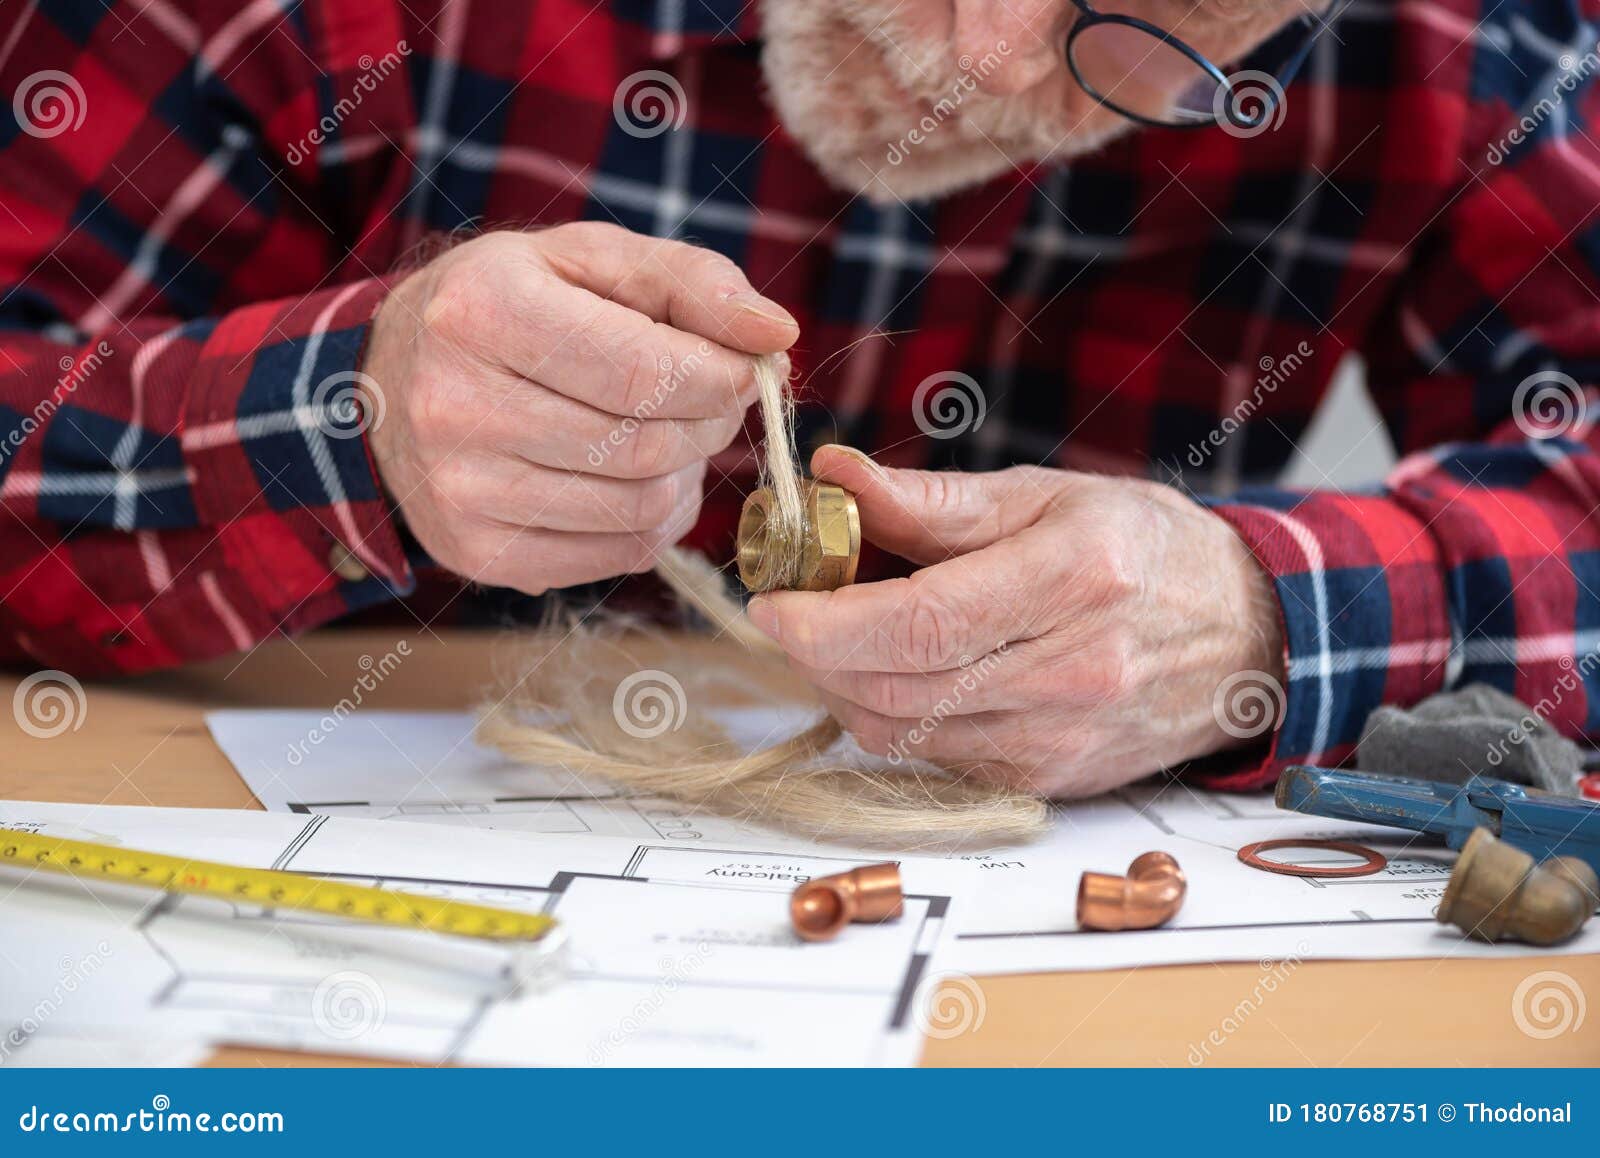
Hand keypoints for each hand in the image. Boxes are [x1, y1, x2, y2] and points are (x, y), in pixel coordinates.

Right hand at [360, 223, 797, 591]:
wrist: (387, 383)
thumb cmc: (509, 307)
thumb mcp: (589, 260)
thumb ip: (691, 282)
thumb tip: (776, 334)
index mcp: (485, 311)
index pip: (643, 373)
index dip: (720, 378)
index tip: (743, 369)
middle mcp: (458, 406)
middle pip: (645, 445)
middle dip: (709, 424)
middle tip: (711, 401)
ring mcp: (462, 491)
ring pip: (640, 507)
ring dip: (686, 475)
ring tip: (671, 436)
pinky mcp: (478, 554)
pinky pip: (619, 555)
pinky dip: (656, 520)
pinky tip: (638, 480)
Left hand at [746, 447, 1285, 796]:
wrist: (1243, 635)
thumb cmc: (1141, 549)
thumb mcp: (1046, 496)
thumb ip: (934, 501)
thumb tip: (835, 476)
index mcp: (1073, 580)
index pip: (919, 624)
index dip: (825, 622)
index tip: (774, 602)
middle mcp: (1072, 672)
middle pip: (896, 689)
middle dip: (818, 654)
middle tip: (798, 612)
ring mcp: (1061, 739)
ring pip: (901, 735)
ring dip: (849, 688)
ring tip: (852, 636)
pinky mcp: (1049, 781)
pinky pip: (934, 759)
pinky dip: (897, 718)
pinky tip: (909, 674)